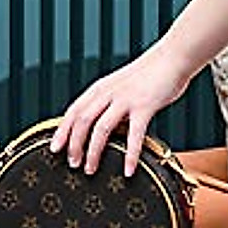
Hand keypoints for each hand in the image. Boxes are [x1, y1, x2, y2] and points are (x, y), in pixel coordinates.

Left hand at [50, 44, 191, 176]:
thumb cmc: (149, 74)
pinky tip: (128, 170)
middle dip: (74, 145)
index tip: (54, 148)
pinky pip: (134, 135)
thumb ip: (108, 103)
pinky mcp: (145, 106)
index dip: (62, 130)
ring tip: (90, 170)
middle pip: (82, 121)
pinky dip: (130, 155)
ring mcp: (126, 99)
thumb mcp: (120, 86)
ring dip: (93, 152)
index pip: (74, 110)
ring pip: (101, 128)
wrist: (174, 56)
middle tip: (72, 164)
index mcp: (100, 88)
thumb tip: (98, 128)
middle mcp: (109, 92)